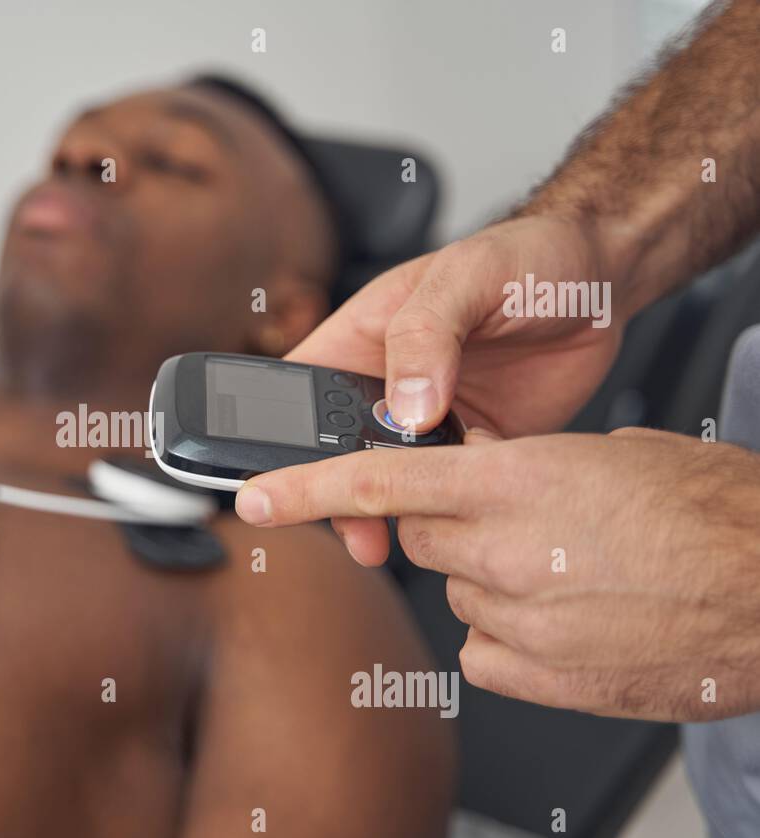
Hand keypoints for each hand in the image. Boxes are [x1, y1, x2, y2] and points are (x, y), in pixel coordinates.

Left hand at [236, 428, 759, 720]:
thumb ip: (522, 470)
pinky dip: (511, 637)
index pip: (380, 482)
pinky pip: (485, 651)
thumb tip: (481, 479)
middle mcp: (507, 552)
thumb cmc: (714, 514)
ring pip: (459, 594)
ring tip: (572, 573)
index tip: (253, 498)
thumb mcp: (610, 456)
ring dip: (494, 581)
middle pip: (420, 540)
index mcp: (520, 480)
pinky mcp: (540, 679)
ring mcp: (521, 622)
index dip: (306, 488)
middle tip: (516, 524)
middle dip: (450, 528)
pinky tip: (568, 620)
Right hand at [287, 213, 629, 561]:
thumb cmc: (528, 255)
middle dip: (341, 494)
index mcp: (360, 340)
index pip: (300, 396)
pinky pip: (449, 491)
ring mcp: (430, 423)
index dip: (284, 439)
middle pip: (338, 455)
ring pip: (392, 483)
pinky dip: (453, 509)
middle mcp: (386, 387)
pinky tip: (469, 508)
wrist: (605, 279)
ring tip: (413, 528)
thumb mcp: (467, 277)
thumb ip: (426, 336)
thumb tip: (403, 407)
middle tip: (357, 526)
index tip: (291, 481)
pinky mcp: (475, 449)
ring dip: (397, 510)